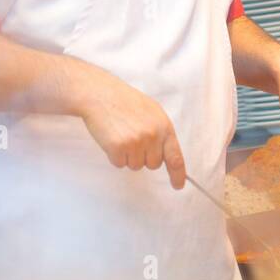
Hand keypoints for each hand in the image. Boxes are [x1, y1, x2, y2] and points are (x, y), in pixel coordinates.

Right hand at [79, 72, 185, 189]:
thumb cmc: (125, 101)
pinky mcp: (118, 148)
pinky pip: (119, 164)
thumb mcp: (152, 112)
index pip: (175, 157)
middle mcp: (152, 136)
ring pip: (135, 166)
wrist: (101, 94)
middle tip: (133, 137)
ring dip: (127, 155)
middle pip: (153, 164)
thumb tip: (168, 154)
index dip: (178, 175)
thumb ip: (161, 132)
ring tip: (121, 134)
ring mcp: (135, 142)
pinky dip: (114, 155)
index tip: (177, 185)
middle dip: (144, 156)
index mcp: (164, 126)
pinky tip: (112, 137)